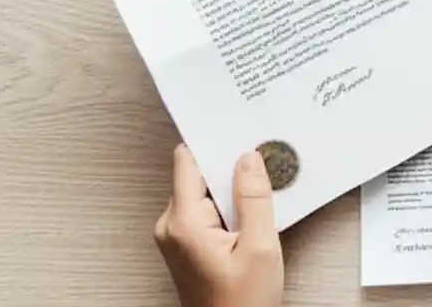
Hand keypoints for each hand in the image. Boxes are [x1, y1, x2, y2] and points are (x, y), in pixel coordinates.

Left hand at [154, 145, 283, 306]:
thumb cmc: (242, 304)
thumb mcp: (260, 247)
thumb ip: (254, 197)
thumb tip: (249, 158)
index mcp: (184, 222)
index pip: (187, 161)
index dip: (214, 147)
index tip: (239, 140)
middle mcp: (170, 226)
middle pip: (197, 175)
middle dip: (229, 172)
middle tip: (261, 180)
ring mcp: (175, 236)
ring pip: (204, 193)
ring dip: (231, 194)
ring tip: (257, 209)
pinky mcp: (184, 244)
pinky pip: (205, 210)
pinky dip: (228, 210)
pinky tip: (249, 224)